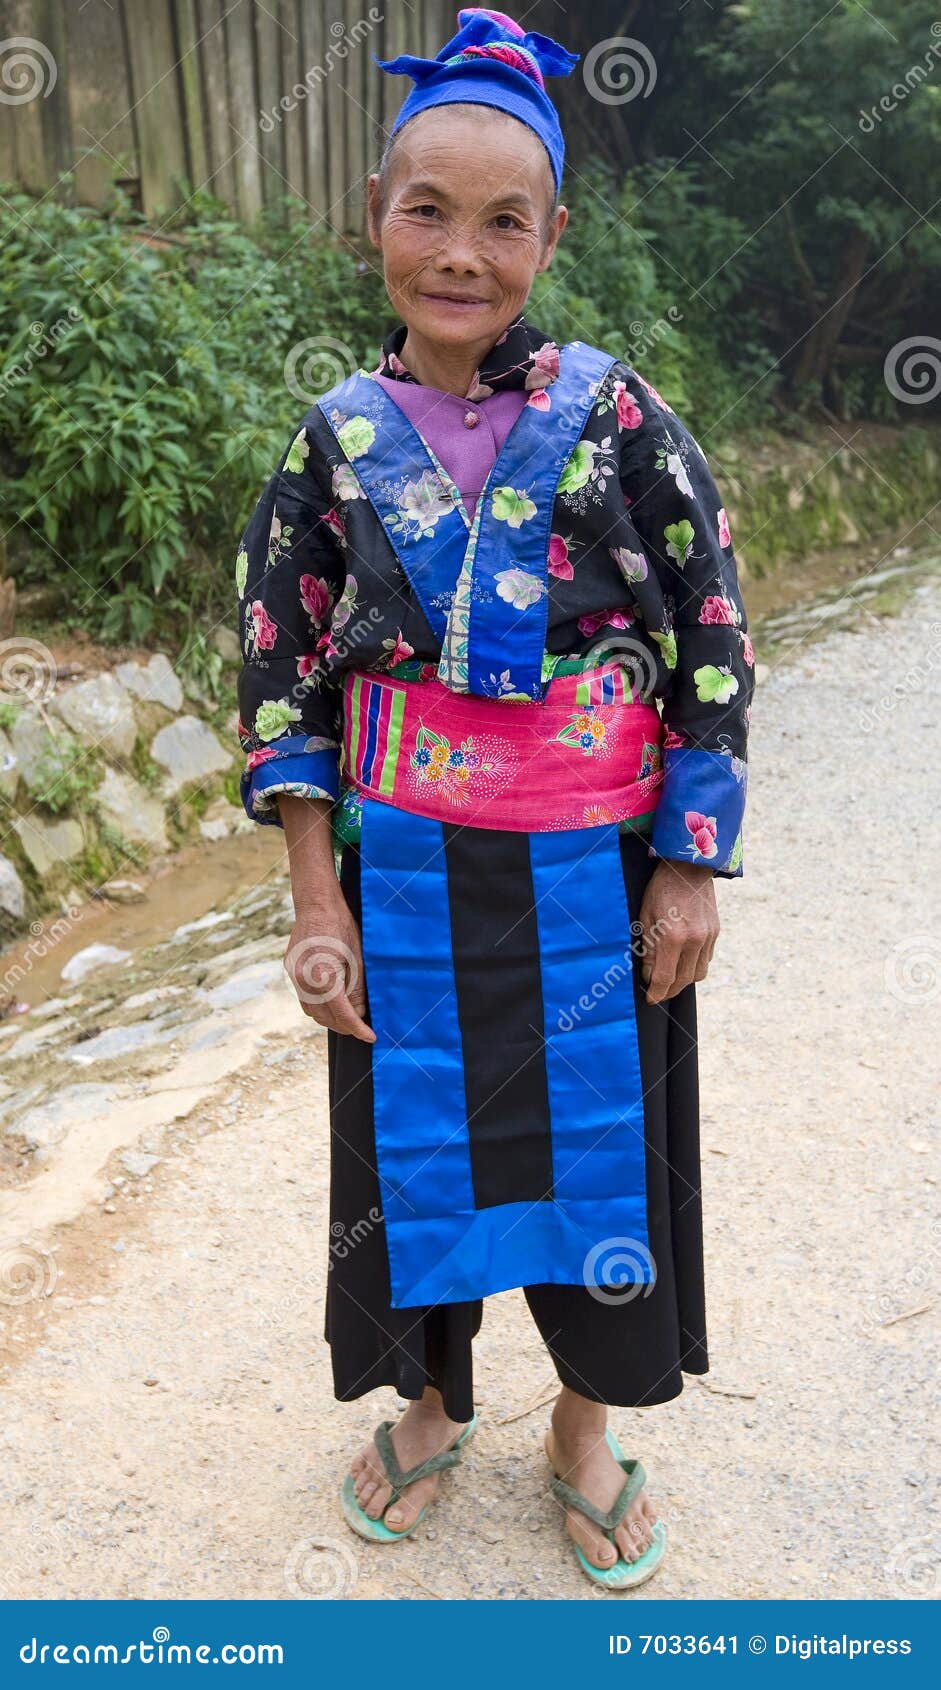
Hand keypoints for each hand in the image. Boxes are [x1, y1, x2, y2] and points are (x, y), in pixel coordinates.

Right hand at [283, 892, 375, 1041]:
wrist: (316, 905)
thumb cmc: (341, 926)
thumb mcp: (357, 959)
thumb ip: (357, 989)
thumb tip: (359, 1013)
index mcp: (322, 976)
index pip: (342, 1013)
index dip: (358, 1028)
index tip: (370, 1036)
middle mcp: (303, 981)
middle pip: (325, 1017)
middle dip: (345, 1026)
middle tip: (363, 1028)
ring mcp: (293, 977)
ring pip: (312, 1012)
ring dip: (331, 1019)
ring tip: (350, 1019)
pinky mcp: (291, 971)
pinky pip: (305, 1000)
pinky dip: (320, 1007)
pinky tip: (334, 1005)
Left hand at [636, 860, 719, 1003]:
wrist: (689, 866)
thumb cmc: (661, 889)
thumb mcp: (646, 917)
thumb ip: (648, 949)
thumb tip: (650, 975)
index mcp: (673, 936)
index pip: (665, 977)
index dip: (656, 992)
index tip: (650, 998)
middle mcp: (694, 940)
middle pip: (684, 980)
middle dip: (670, 990)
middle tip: (659, 992)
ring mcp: (708, 936)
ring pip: (698, 973)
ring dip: (684, 981)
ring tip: (671, 979)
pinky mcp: (716, 931)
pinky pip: (706, 958)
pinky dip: (694, 965)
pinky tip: (683, 961)